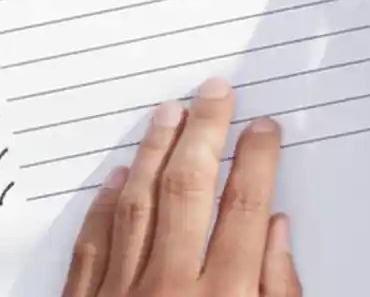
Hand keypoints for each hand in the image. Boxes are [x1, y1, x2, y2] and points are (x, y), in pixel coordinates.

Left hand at [61, 77, 300, 296]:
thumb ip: (277, 293)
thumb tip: (276, 232)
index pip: (244, 209)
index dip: (257, 161)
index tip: (263, 129)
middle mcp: (170, 289)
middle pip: (187, 189)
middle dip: (205, 132)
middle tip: (214, 93)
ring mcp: (121, 295)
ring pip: (135, 204)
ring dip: (153, 152)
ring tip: (169, 113)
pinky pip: (92, 244)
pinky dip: (104, 205)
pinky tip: (117, 176)